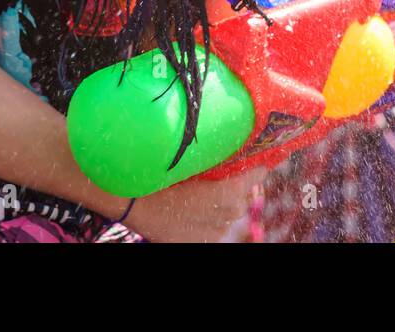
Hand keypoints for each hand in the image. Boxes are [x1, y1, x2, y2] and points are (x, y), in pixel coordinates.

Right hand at [125, 168, 265, 242]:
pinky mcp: (205, 242)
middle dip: (237, 187)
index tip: (258, 160)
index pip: (258, 175)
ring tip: (202, 195)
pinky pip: (216, 227)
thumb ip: (217, 162)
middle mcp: (229, 213)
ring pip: (229, 213)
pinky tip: (193, 211)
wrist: (136, 205)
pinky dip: (210, 219)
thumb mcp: (192, 164)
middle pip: (244, 197)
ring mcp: (218, 231)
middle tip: (221, 176)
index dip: (257, 166)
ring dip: (222, 204)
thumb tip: (232, 152)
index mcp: (230, 192)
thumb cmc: (163, 177)